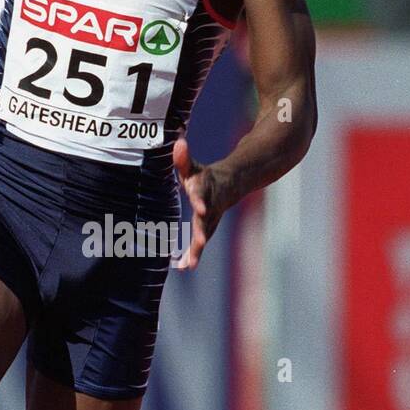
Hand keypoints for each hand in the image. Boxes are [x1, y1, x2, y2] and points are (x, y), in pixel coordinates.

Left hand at [172, 135, 232, 270]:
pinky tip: (184, 267)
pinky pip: (201, 242)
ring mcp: (211, 219)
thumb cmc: (205, 177)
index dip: (201, 201)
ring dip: (197, 250)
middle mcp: (210, 207)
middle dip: (201, 232)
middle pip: (206, 220)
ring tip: (188, 264)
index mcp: (205, 190)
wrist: (231, 185)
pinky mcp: (208, 228)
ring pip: (204, 235)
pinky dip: (193, 255)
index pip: (202, 195)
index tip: (201, 210)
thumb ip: (183, 158)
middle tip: (198, 243)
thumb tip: (178, 142)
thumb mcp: (193, 167)